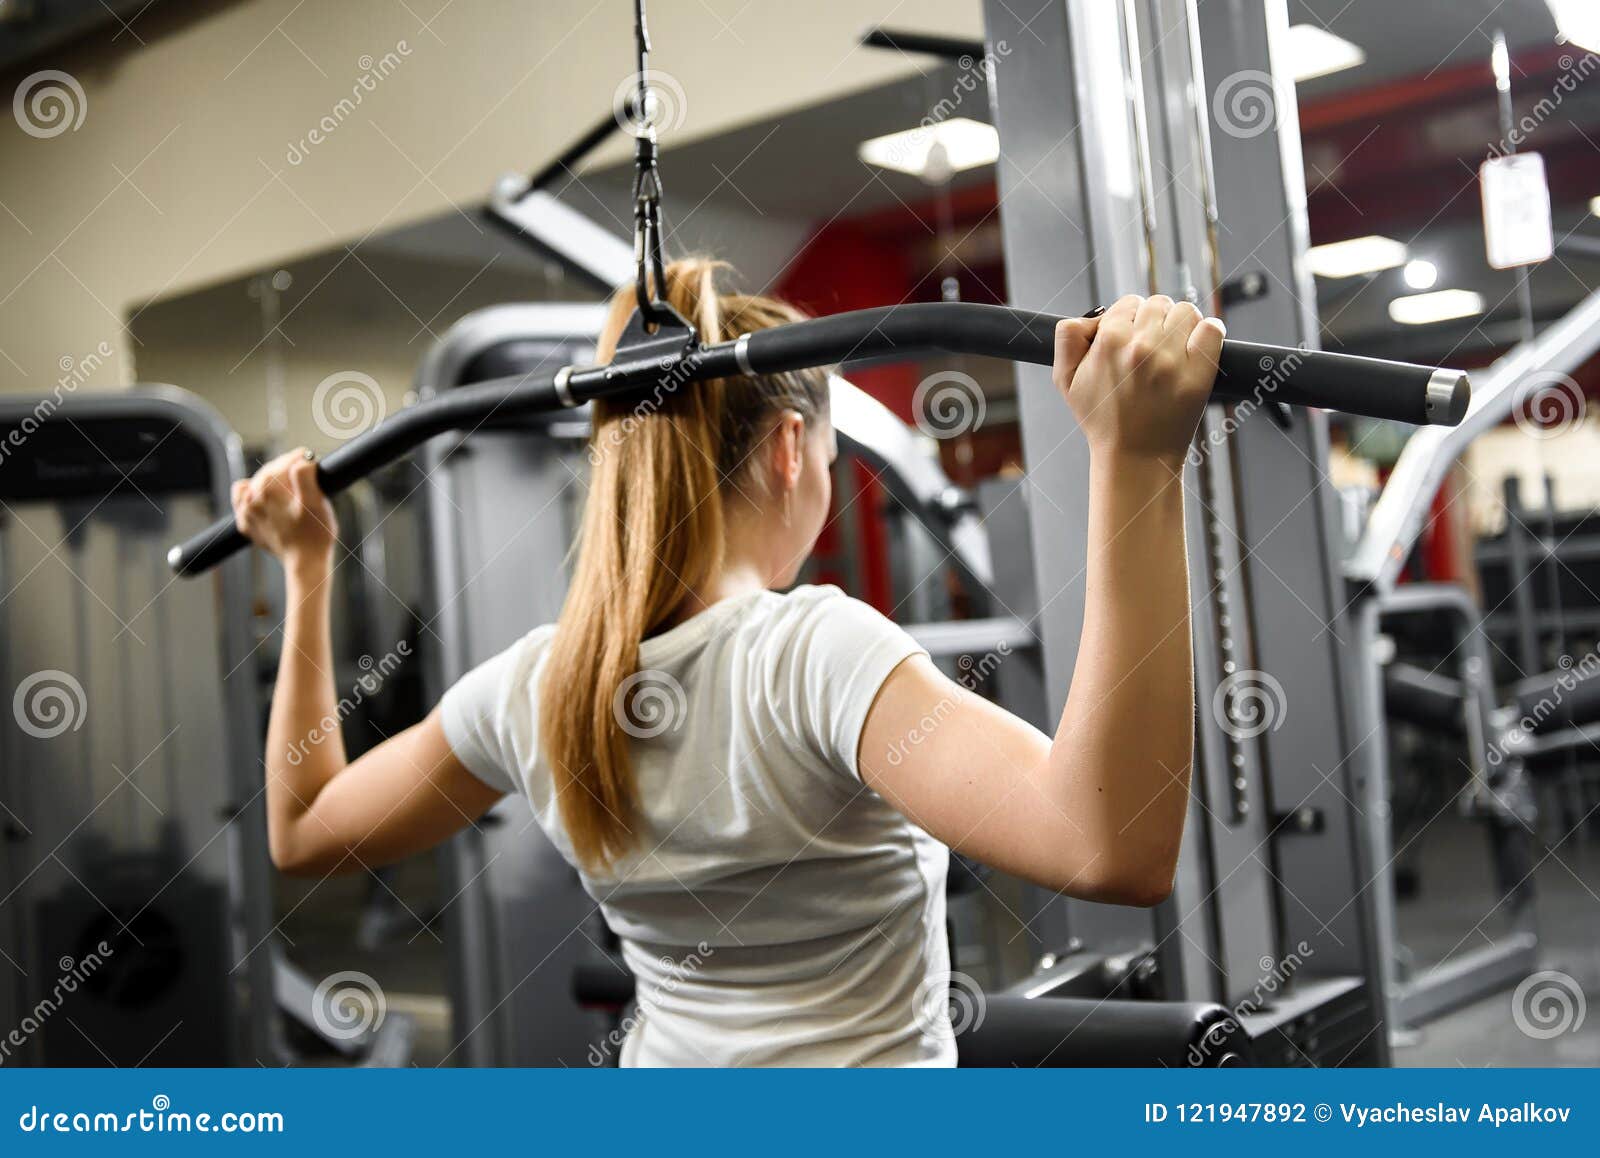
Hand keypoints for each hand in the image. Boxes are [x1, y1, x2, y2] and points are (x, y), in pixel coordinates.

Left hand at [232, 449, 337, 569]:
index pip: (286, 461)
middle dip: (286, 468)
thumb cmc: (315, 535)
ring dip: (270, 480)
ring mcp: (247, 512)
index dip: (302, 458)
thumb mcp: (316, 501)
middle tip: (304, 471)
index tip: (312, 459)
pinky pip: (242, 500)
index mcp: (270, 487)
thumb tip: (301, 460)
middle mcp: (253, 497)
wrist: (305, 563)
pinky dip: (252, 495)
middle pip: (269, 470)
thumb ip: (305, 476)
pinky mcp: (246, 523)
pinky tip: (266, 500)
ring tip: (287, 487)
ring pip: (255, 483)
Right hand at [1052, 295, 1224, 464]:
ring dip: (1181, 326)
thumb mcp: (1065, 380)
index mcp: (1109, 341)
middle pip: (1158, 304)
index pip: (1129, 303)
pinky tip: (1197, 348)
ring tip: (1173, 351)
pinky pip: (1212, 329)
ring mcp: (1173, 360)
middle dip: (1155, 321)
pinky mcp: (1199, 374)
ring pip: (1185, 312)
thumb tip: (1094, 317)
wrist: (1134, 457)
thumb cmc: (1102, 420)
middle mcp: (1141, 346)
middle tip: (1152, 349)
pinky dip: (1208, 332)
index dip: (1129, 320)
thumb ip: (1067, 337)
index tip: (1131, 341)